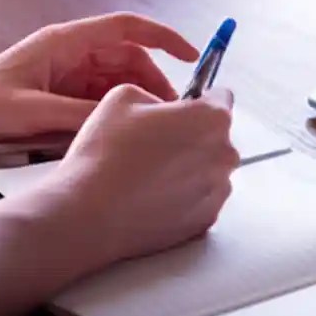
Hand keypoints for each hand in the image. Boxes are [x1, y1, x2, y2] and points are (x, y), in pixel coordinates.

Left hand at [0, 13, 198, 144]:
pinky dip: (118, 111)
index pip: (127, 28)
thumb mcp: (33, 113)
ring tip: (152, 126)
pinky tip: (124, 132)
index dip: (164, 38)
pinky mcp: (60, 95)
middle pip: (129, 58)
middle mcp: (70, 53)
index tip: (192, 55)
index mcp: (64, 42)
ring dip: (138, 99)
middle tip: (172, 112)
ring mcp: (66, 74)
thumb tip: (127, 120)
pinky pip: (101, 99)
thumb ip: (83, 115)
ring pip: (119, 81)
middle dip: (155, 81)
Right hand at [38, 83, 240, 265]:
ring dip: (189, 168)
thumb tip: (164, 109)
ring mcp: (218, 191)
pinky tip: (152, 197)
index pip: (220, 98)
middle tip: (154, 144)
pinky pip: (200, 200)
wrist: (90, 215)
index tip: (179, 109)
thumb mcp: (123, 97)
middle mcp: (225, 155)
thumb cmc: (105, 152)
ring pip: (208, 170)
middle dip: (192, 136)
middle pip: (215, 137)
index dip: (197, 100)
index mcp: (212, 119)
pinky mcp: (206, 221)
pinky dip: (183, 197)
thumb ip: (157, 95)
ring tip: (149, 175)